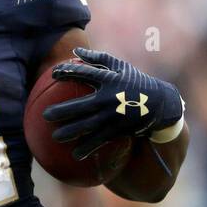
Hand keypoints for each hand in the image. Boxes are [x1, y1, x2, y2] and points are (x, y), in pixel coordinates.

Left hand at [42, 47, 183, 159]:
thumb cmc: (136, 81)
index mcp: (109, 80)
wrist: (161, 104)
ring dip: (71, 132)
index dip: (67, 72)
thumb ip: (98, 58)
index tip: (53, 74)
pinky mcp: (118, 129)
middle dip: (63, 111)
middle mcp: (109, 98)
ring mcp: (113, 115)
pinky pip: (100, 140)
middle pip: (81, 105)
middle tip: (46, 115)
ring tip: (55, 137)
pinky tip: (75, 155)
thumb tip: (75, 51)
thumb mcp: (121, 66)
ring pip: (88, 126)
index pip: (84, 74)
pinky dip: (88, 148)